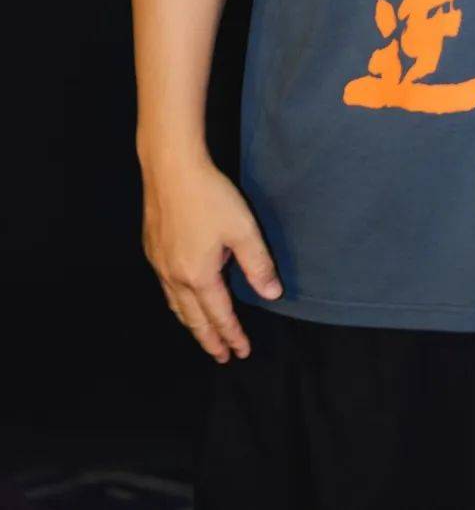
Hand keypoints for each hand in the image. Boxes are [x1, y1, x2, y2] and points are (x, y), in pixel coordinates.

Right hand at [140, 150, 282, 362]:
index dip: (233, 336)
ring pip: (176, 307)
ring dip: (191, 325)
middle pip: (194, 319)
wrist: (171, 168)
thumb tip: (272, 294)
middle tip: (222, 356)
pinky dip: (177, 304)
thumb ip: (258, 265)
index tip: (242, 352)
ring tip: (203, 334)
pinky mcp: (152, 249)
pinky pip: (166, 289)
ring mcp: (160, 264)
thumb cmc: (210, 196)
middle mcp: (175, 277)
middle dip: (210, 339)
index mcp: (200, 276)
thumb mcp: (243, 230)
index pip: (220, 316)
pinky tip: (181, 299)